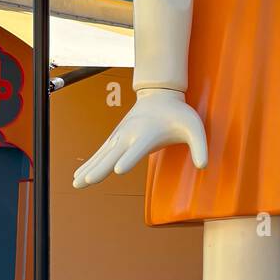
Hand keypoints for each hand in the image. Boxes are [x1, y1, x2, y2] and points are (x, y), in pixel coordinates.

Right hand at [74, 89, 207, 188]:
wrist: (159, 96)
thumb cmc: (179, 114)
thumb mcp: (195, 127)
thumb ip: (201, 146)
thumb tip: (203, 166)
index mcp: (148, 133)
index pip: (138, 148)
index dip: (129, 158)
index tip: (118, 169)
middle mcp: (130, 135)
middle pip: (114, 154)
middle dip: (101, 167)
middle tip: (88, 180)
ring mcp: (120, 136)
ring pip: (102, 155)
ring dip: (89, 168)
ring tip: (76, 184)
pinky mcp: (115, 139)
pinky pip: (100, 154)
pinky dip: (88, 164)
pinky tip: (78, 177)